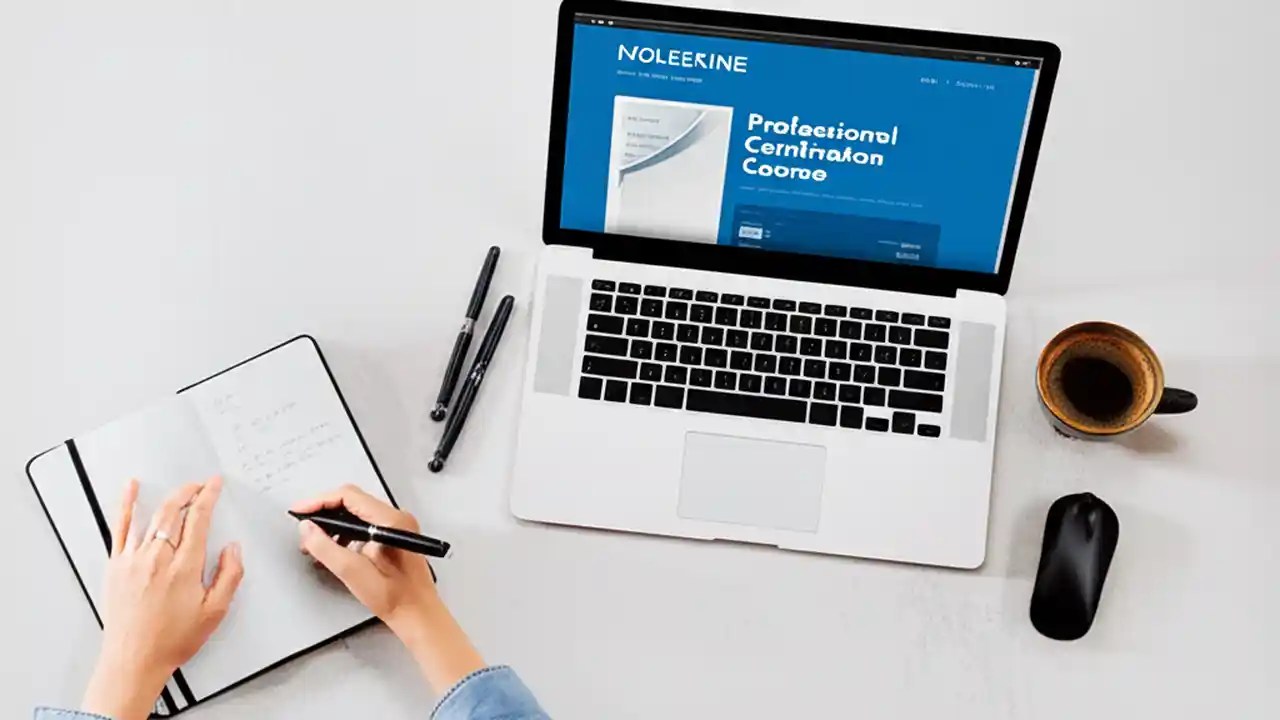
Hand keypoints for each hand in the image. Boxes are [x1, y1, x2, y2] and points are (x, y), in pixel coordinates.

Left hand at [82, 477, 243, 719]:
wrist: (134, 659)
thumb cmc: (172, 639)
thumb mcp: (215, 612)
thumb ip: (229, 576)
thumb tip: (233, 548)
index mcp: (184, 567)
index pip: (199, 519)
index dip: (209, 497)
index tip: (215, 485)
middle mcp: (158, 558)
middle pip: (174, 511)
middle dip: (190, 492)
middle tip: (201, 485)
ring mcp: (133, 559)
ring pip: (152, 516)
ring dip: (169, 497)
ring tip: (181, 488)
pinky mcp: (116, 565)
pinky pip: (121, 527)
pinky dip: (126, 505)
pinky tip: (131, 489)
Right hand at [293, 485, 483, 693]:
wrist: (417, 614)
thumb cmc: (396, 598)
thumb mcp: (352, 573)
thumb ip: (326, 548)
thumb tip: (307, 529)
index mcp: (391, 522)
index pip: (349, 496)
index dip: (320, 502)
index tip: (301, 511)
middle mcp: (397, 519)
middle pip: (352, 501)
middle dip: (324, 513)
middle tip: (305, 528)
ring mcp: (397, 527)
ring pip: (357, 513)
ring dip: (333, 524)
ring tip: (315, 541)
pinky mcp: (394, 537)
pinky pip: (365, 524)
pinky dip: (345, 532)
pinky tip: (334, 548)